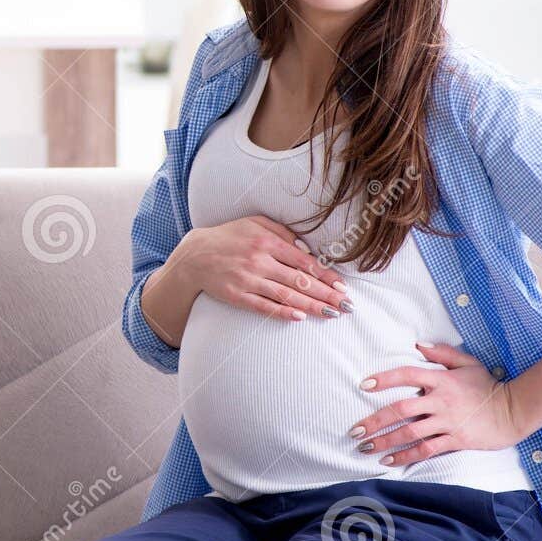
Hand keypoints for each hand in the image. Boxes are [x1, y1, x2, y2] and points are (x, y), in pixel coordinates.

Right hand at [176, 215, 351, 321]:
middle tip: (346, 305)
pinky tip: (300, 317)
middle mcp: (259, 260)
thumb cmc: (230, 237)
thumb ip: (282, 232)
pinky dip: (282, 312)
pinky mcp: (237, 296)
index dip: (325, 275)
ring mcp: (248, 280)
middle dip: (326, 294)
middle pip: (300, 280)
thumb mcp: (255, 223)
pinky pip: (264, 306)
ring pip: (286, 295)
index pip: (303, 261)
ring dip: (311, 306)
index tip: (342, 285)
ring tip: (331, 314)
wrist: (195, 256)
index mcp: (267, 241)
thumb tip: (306, 249)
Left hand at [347, 340, 520, 466]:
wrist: (512, 411)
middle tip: (355, 430)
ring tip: (365, 448)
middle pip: (402, 410)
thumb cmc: (487, 385)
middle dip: (375, 421)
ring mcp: (448, 422)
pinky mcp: (455, 441)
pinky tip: (389, 460)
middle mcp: (441, 401)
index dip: (385, 379)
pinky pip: (426, 450)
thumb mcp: (468, 363)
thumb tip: (418, 345)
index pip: (408, 375)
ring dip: (385, 441)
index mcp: (442, 380)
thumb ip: (442, 353)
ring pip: (410, 433)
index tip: (364, 385)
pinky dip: (406, 456)